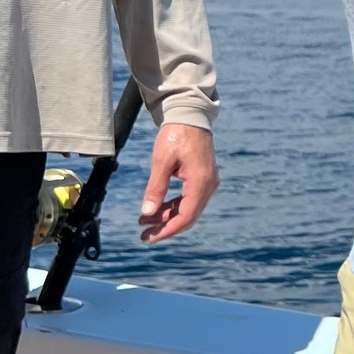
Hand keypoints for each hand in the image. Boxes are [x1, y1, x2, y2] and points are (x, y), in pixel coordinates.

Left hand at [139, 122, 218, 241]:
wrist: (189, 115)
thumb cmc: (176, 135)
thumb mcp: (162, 161)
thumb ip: (155, 188)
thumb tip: (147, 212)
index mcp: (201, 182)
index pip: (186, 217)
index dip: (167, 230)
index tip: (149, 237)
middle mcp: (209, 185)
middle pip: (188, 216)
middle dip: (165, 227)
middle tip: (144, 234)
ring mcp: (208, 182)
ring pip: (188, 209)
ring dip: (167, 216)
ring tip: (145, 220)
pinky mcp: (203, 178)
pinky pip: (189, 199)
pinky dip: (173, 206)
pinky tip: (156, 208)